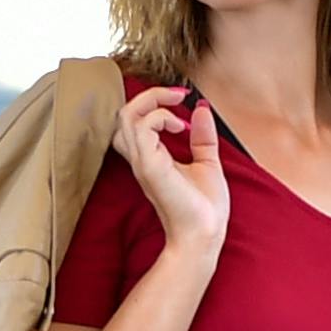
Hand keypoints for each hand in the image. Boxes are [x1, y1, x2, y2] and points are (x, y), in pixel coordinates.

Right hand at [115, 82, 228, 256]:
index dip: (153, 102)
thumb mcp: (207, 162)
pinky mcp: (150, 167)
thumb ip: (203, 136)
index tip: (183, 98)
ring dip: (153, 102)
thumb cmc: (204, 209)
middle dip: (149, 95)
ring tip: (177, 109)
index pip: (134, 121)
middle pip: (123, 114)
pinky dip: (160, 117)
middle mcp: (140, 159)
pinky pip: (142, 128)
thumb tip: (202, 109)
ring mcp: (143, 162)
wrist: (204, 235)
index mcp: (150, 158)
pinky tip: (179, 127)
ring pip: (127, 116)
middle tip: (178, 95)